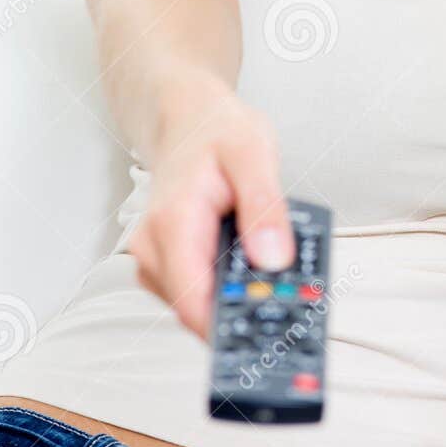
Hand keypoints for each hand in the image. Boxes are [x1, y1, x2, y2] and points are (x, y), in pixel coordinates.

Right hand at [127, 75, 294, 337]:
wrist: (187, 117)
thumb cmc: (216, 130)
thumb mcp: (253, 153)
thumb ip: (265, 208)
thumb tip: (273, 260)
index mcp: (172, 224)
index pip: (194, 303)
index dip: (235, 327)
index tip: (276, 328)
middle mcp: (153, 248)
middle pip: (199, 311)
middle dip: (246, 310)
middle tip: (291, 295)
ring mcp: (156, 259)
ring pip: (200, 307)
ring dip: (238, 299)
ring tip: (274, 267)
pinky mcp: (167, 264)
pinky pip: (200, 292)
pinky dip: (229, 287)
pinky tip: (252, 264)